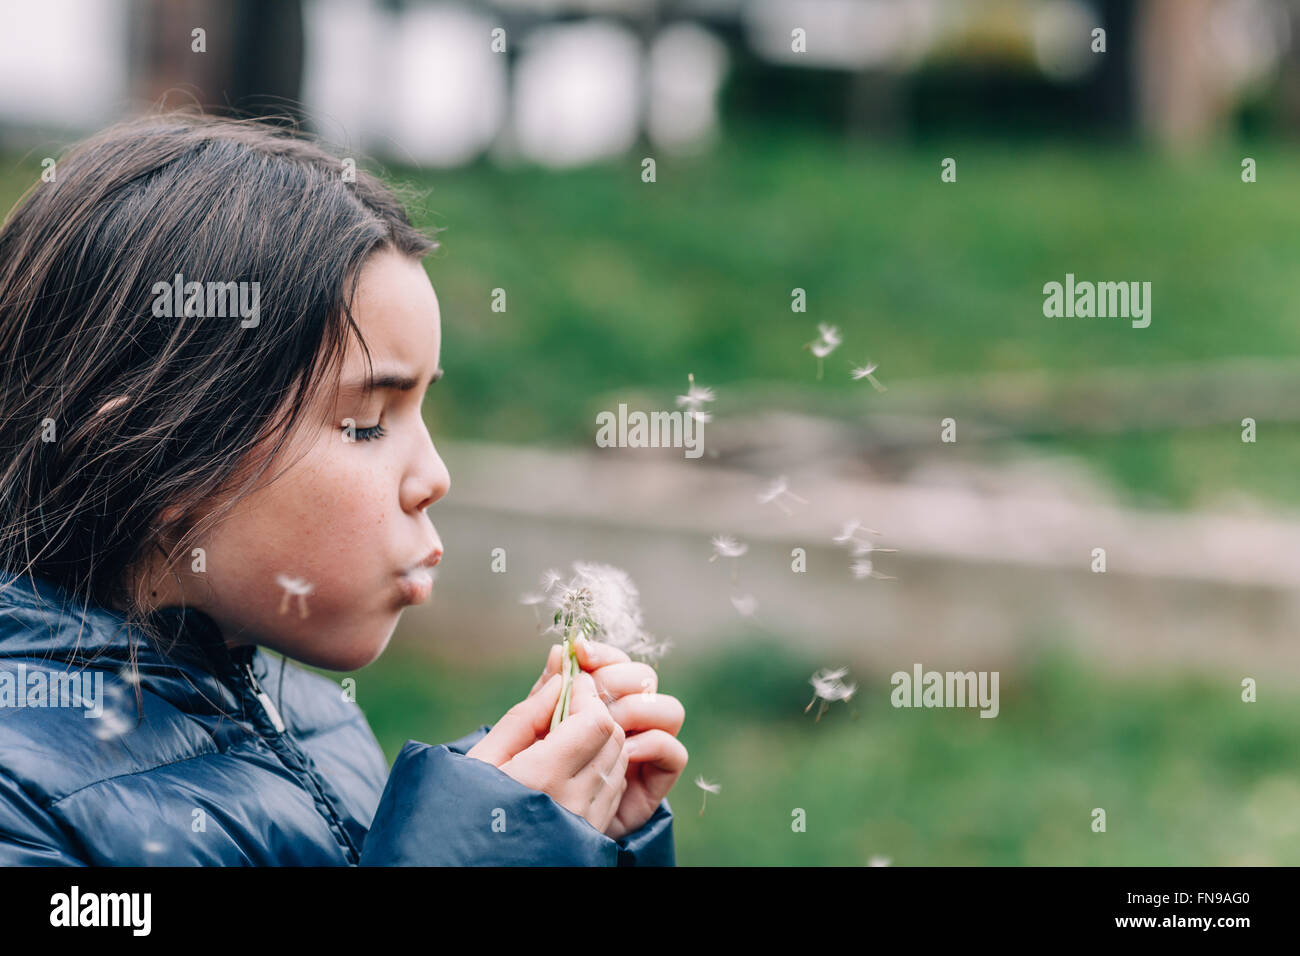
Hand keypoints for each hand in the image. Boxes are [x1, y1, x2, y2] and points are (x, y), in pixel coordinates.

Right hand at [467, 670, 627, 833]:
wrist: (472, 861)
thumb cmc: (468, 807)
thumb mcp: (484, 758)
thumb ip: (525, 717)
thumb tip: (557, 681)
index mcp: (543, 777)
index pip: (595, 721)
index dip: (587, 695)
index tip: (572, 681)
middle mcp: (574, 800)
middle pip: (613, 737)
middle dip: (596, 712)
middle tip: (571, 704)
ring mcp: (588, 820)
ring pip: (619, 761)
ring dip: (602, 739)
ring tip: (571, 735)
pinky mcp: (594, 833)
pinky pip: (615, 788)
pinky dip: (603, 766)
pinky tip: (575, 765)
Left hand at [529, 638, 687, 839]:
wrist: (531, 833)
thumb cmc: (521, 783)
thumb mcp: (521, 737)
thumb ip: (539, 697)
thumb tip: (558, 653)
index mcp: (594, 701)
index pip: (615, 661)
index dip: (603, 654)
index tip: (579, 653)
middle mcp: (625, 719)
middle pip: (644, 678)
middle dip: (617, 679)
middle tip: (591, 693)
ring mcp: (643, 748)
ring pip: (668, 709)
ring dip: (637, 709)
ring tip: (608, 723)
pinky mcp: (654, 780)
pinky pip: (673, 751)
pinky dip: (652, 744)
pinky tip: (624, 752)